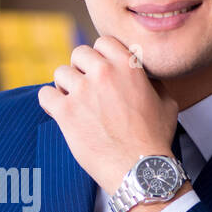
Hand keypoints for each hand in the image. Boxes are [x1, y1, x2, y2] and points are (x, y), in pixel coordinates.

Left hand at [37, 35, 180, 196]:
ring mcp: (82, 91)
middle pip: (78, 54)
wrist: (140, 169)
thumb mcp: (166, 103)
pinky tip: (59, 112)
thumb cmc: (155, 139)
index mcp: (127, 65)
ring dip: (65, 86)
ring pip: (60, 73)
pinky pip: (45, 95)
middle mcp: (103, 73)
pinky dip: (50, 102)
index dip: (100, 56)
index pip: (102, 42)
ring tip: (74, 103)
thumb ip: (152, 83)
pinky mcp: (66, 112)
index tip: (100, 72)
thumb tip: (145, 78)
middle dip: (81, 69)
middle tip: (86, 89)